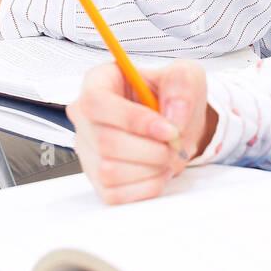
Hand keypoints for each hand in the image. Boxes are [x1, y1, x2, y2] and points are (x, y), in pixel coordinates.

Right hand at [66, 61, 215, 203]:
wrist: (177, 126)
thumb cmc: (173, 97)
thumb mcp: (186, 76)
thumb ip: (182, 84)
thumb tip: (174, 115)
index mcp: (98, 82)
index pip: (96, 101)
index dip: (132, 119)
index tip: (168, 129)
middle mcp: (85, 117)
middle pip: (105, 141)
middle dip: (151, 149)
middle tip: (177, 145)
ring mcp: (88, 151)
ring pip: (109, 171)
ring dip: (151, 169)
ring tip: (171, 156)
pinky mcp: (97, 180)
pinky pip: (115, 194)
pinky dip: (146, 187)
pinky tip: (160, 171)